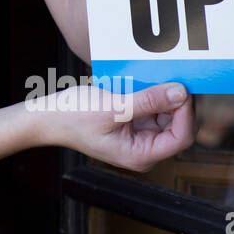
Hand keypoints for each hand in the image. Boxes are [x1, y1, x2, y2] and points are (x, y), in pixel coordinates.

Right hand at [36, 82, 194, 172]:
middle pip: (177, 126)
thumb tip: (180, 93)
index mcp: (141, 155)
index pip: (181, 137)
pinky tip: (140, 83)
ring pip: (165, 116)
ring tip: (150, 79)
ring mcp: (138, 137)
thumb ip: (149, 101)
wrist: (47, 118)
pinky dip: (149, 96)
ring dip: (161, 97)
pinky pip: (150, 109)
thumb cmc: (73, 118)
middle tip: (169, 78)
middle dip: (174, 103)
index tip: (180, 89)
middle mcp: (143, 149)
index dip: (185, 113)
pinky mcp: (131, 125)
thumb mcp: (114, 108)